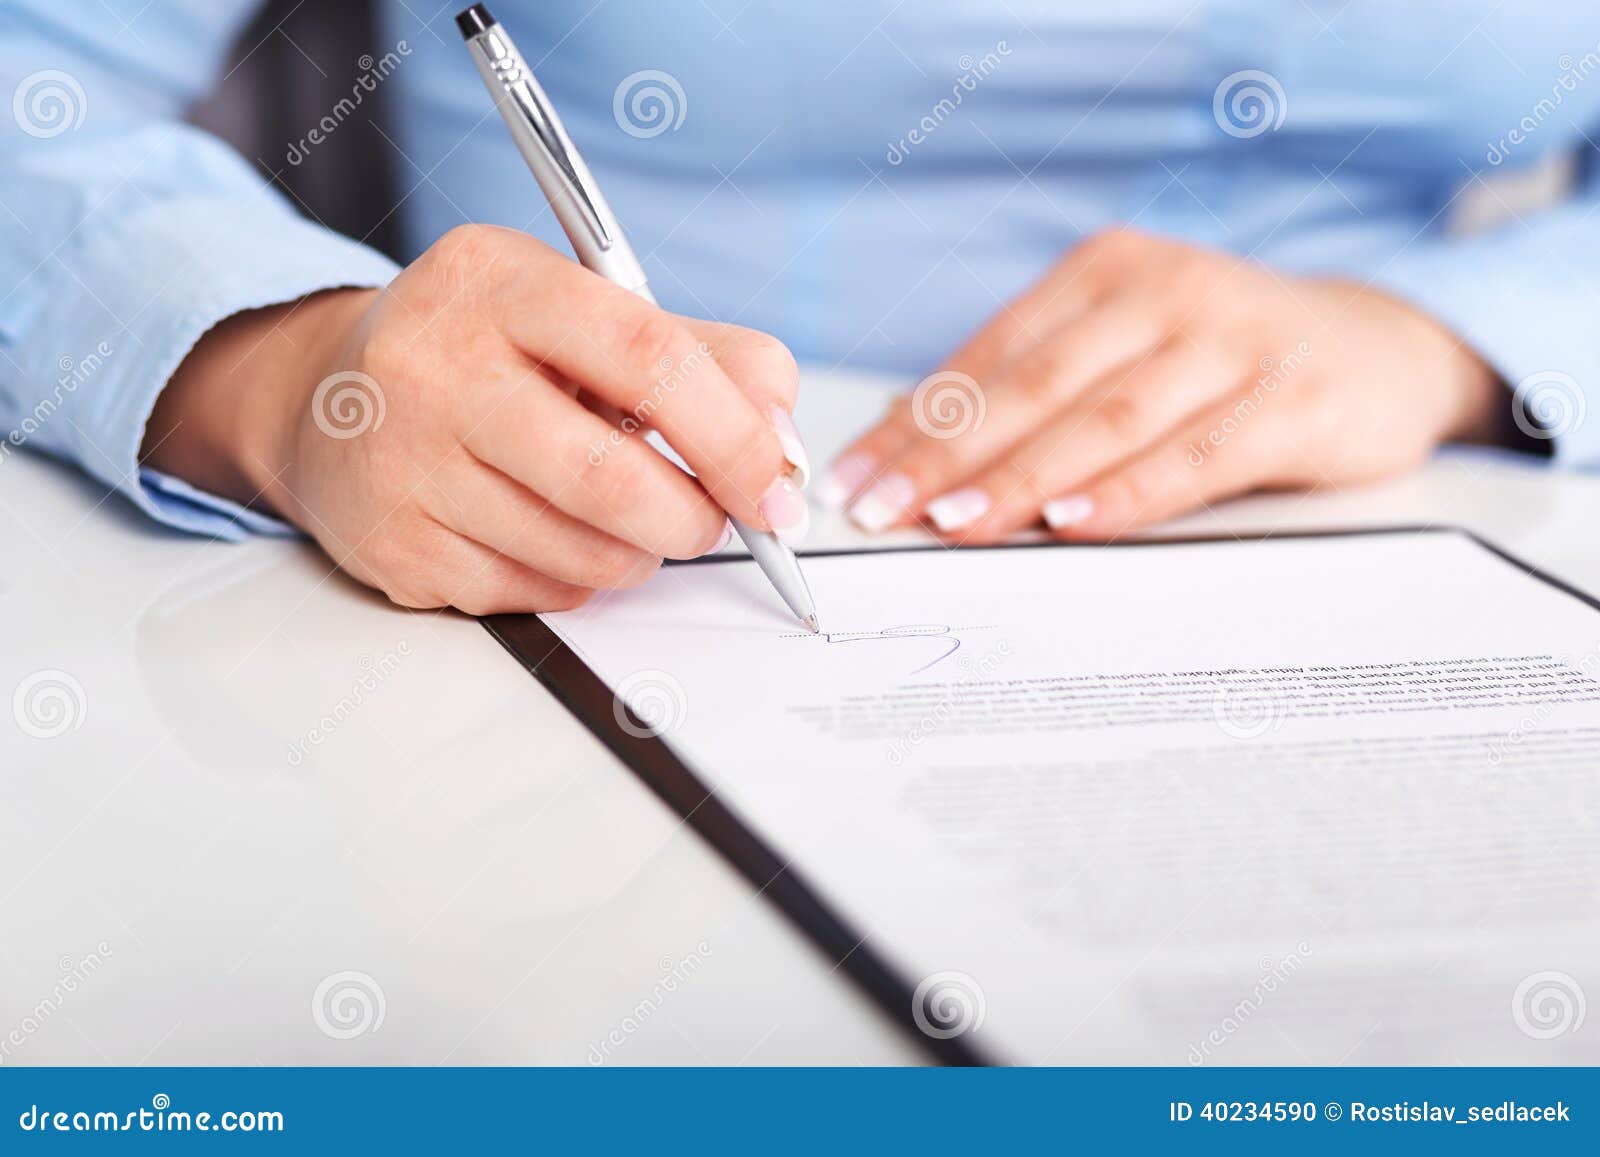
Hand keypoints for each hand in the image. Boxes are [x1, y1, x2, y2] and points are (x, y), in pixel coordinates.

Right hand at [143, 224, 808, 613]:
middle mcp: (435, 364)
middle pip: (612, 480)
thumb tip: (786, 446)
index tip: (779, 487)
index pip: (648, 358)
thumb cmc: (490, 353)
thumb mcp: (590, 314)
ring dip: (638, 554)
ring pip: (581, 552)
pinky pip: (534, 592)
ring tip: (624, 517)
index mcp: (500, 281)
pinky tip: (549, 532)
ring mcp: (404, 460)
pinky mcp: (393, 544)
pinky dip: (576, 578)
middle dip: (693, 520)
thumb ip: (708, 358)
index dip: (734, 437)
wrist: (333, 401)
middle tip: (712, 521)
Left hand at [818, 229, 1504, 541]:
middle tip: (881, 511)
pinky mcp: (1292, 398)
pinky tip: (1071, 525)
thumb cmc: (1221, 359)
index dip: (914, 422)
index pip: (987, 357)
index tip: (854, 480)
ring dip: (1021, 477)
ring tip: (954, 524)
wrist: (1379, 348)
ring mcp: (1231, 338)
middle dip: (944, 455)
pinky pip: (1194, 453)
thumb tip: (915, 448)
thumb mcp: (1124, 347)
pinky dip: (1128, 492)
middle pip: (1032, 386)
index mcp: (1104, 271)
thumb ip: (1035, 387)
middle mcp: (1162, 290)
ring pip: (1104, 418)